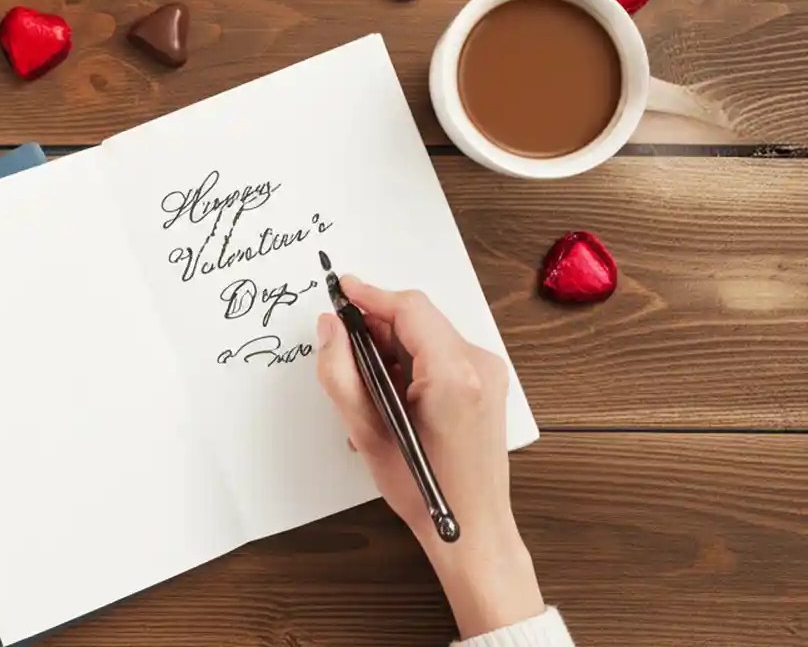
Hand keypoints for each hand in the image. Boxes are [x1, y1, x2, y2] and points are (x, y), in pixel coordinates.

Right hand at [316, 276, 543, 638]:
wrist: (471, 526)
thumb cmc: (425, 489)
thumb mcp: (367, 432)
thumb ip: (340, 373)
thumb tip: (330, 328)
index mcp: (453, 375)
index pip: (409, 308)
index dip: (369, 295)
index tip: (340, 291)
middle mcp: (479, 365)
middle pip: (418, 319)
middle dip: (377, 327)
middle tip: (344, 349)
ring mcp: (489, 373)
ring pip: (428, 335)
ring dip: (393, 348)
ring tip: (369, 390)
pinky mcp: (489, 383)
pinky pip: (442, 353)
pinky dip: (412, 362)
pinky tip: (393, 396)